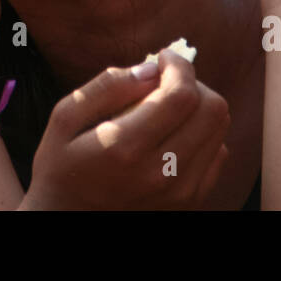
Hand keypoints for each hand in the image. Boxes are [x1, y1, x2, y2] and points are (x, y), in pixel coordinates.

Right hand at [23, 51, 229, 209]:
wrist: (66, 223)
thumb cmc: (60, 167)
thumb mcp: (64, 118)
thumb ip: (107, 86)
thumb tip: (150, 67)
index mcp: (125, 148)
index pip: (182, 95)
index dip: (179, 65)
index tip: (162, 57)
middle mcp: (160, 173)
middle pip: (212, 110)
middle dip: (192, 83)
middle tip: (164, 80)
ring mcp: (180, 192)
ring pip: (220, 130)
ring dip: (199, 107)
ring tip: (167, 107)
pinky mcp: (190, 203)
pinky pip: (218, 154)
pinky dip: (203, 134)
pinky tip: (173, 134)